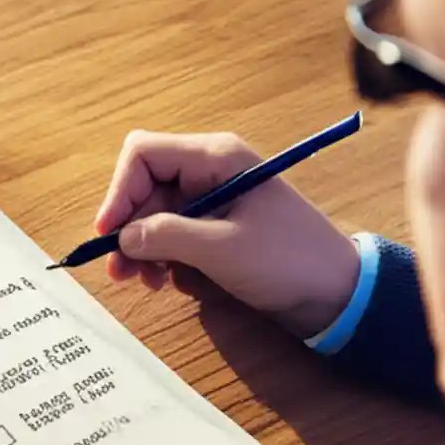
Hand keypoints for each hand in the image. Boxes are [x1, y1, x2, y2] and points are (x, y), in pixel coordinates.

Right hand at [96, 131, 360, 337]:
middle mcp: (210, 170)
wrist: (336, 291)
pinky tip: (169, 281)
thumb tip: (123, 237)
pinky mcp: (218, 225)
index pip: (144, 154)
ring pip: (156, 212)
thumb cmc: (288, 260)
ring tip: (146, 283)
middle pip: (145, 186)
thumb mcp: (223, 249)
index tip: (108, 234)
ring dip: (143, 246)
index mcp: (215, 157)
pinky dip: (163, 255)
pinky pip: (174, 232)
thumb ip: (168, 237)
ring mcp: (214, 198)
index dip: (119, 191)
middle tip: (119, 273)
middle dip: (129, 227)